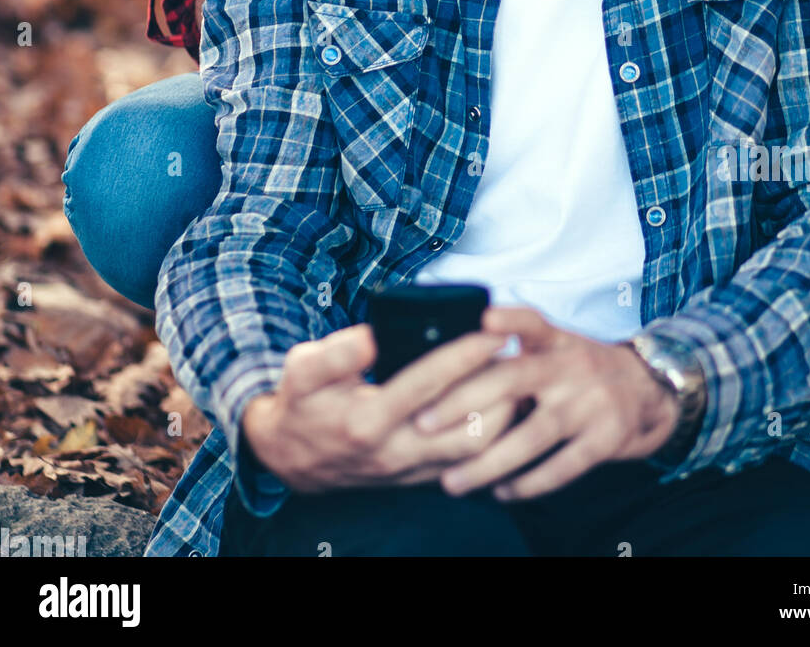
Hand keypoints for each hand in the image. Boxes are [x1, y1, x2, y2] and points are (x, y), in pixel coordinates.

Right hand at [241, 322, 523, 494]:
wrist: (290, 458)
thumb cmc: (302, 403)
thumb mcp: (301, 369)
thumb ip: (336, 352)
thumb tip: (373, 334)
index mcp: (367, 419)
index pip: (429, 383)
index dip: (467, 354)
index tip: (496, 330)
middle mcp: (393, 451)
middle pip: (467, 427)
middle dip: (499, 388)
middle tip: (519, 353)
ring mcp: (408, 470)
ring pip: (474, 452)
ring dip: (502, 414)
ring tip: (514, 376)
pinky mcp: (417, 479)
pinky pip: (466, 462)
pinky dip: (490, 435)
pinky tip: (501, 404)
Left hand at [409, 306, 680, 501]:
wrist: (651, 391)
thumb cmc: (585, 370)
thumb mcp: (561, 347)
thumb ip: (520, 348)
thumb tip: (457, 356)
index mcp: (559, 341)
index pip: (534, 323)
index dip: (511, 319)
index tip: (483, 319)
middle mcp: (573, 367)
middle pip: (515, 381)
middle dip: (464, 402)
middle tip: (423, 423)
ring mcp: (591, 404)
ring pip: (533, 435)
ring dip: (489, 462)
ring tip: (452, 482)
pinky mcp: (607, 439)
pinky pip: (563, 466)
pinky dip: (530, 483)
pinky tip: (502, 493)